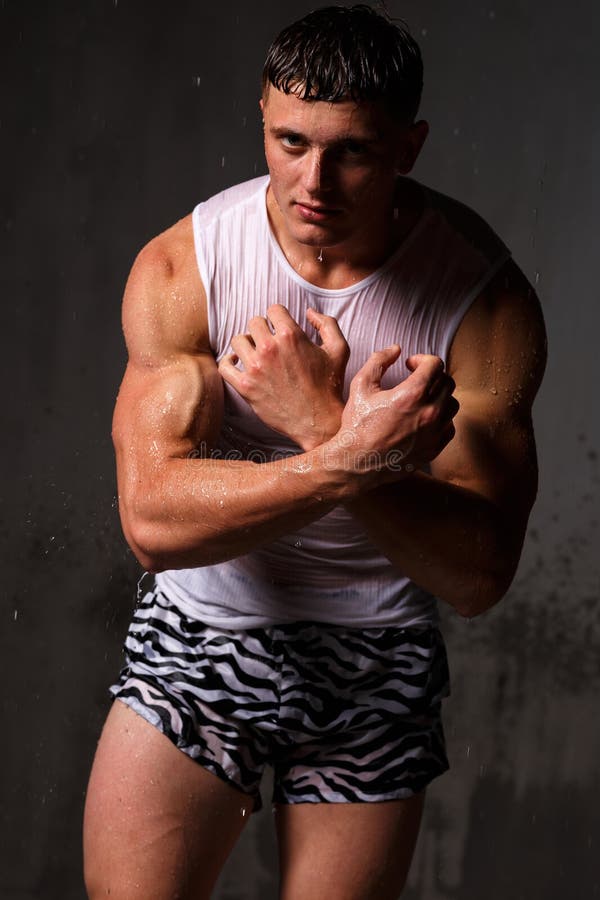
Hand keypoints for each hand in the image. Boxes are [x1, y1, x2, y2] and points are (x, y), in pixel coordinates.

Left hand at [218, 304, 348, 449]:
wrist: (318, 420)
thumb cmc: (329, 386)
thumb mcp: (339, 350)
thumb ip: (327, 324)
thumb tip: (309, 312)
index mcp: (291, 336)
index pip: (273, 310)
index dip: (278, 317)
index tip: (280, 327)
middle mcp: (270, 348)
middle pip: (254, 322)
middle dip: (263, 329)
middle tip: (269, 341)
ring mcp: (255, 368)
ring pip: (238, 341)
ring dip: (246, 344)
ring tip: (255, 352)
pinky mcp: (245, 387)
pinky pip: (224, 366)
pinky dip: (228, 362)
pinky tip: (237, 362)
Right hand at [330, 346, 458, 482]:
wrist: (357, 463)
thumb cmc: (357, 425)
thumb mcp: (360, 386)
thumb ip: (378, 361)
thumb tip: (395, 349)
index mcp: (412, 394)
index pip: (435, 364)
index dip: (423, 359)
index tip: (411, 365)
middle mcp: (429, 413)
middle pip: (447, 381)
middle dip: (432, 375)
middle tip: (417, 379)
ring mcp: (434, 433)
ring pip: (452, 404)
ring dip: (440, 396)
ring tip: (422, 398)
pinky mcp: (434, 448)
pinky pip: (449, 426)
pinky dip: (441, 418)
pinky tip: (424, 418)